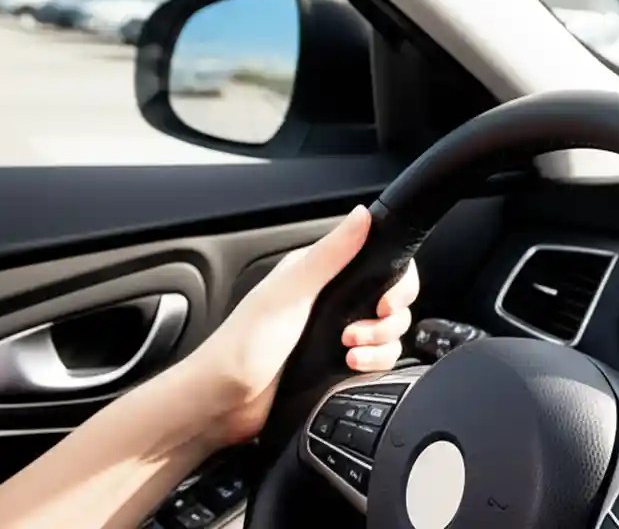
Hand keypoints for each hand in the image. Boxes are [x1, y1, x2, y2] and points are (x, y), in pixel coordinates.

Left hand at [185, 205, 418, 445]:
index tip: (386, 302)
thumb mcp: (288, 293)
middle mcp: (333, 301)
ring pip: (388, 333)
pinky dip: (374, 364)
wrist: (222, 403)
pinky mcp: (338, 364)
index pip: (379, 264)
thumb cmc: (242, 345)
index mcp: (319, 274)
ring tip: (350, 354)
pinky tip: (351, 367)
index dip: (395, 283)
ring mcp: (336, 334)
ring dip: (379, 345)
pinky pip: (377, 360)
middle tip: (356, 333)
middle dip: (387, 321)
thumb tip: (363, 215)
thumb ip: (329, 255)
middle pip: (392, 302)